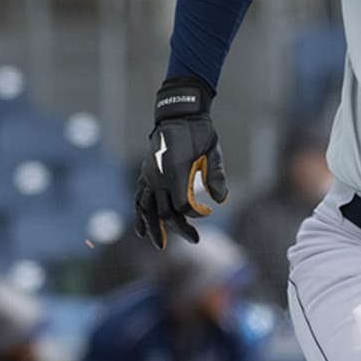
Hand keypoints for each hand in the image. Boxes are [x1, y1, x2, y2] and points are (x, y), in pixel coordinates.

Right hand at [134, 77, 229, 248]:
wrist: (179, 115)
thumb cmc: (199, 132)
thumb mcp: (213, 150)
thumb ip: (216, 175)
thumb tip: (221, 200)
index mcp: (176, 169)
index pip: (182, 204)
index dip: (194, 213)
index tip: (207, 212)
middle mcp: (159, 175)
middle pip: (166, 210)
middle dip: (179, 228)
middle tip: (195, 240)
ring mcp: (150, 175)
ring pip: (148, 208)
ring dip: (154, 228)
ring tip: (160, 245)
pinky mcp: (146, 174)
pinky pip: (139, 198)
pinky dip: (139, 215)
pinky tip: (141, 230)